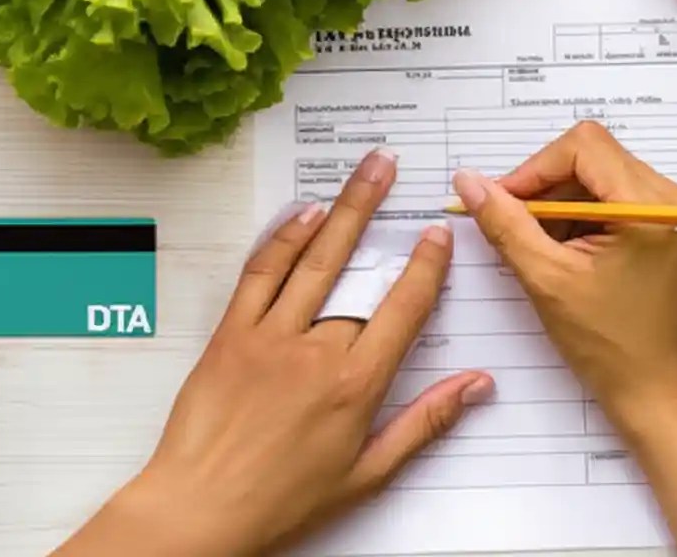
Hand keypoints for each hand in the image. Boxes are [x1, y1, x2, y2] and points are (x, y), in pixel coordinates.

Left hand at [54, 148, 493, 556]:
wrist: (202, 510)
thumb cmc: (282, 501)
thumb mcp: (369, 472)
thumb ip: (425, 422)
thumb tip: (474, 387)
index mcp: (356, 385)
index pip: (403, 309)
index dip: (424, 266)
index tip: (436, 235)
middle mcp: (316, 352)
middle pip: (358, 272)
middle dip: (379, 213)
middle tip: (391, 166)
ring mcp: (270, 337)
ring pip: (314, 260)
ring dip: (340, 209)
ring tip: (360, 172)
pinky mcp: (231, 336)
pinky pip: (260, 275)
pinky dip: (282, 240)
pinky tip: (302, 215)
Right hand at [451, 121, 676, 423]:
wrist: (653, 390)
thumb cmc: (609, 345)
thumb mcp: (546, 278)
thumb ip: (505, 223)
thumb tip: (468, 182)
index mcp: (652, 206)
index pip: (585, 147)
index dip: (535, 168)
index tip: (504, 200)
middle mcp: (674, 198)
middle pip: (593, 157)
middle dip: (546, 188)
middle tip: (514, 224)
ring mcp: (675, 212)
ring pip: (601, 176)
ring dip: (562, 204)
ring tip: (543, 247)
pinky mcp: (668, 227)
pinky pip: (616, 198)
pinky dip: (582, 217)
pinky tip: (566, 252)